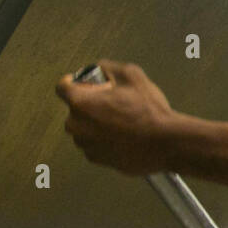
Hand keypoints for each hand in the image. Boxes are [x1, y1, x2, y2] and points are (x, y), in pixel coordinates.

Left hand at [56, 60, 175, 174]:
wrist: (165, 144)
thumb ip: (107, 67)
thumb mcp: (132, 75)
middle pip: (75, 110)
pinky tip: (123, 137)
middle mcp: (76, 125)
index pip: (62, 87)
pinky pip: (94, 145)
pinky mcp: (96, 160)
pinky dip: (103, 140)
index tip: (86, 83)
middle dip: (89, 105)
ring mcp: (86, 145)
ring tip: (121, 122)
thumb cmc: (148, 109)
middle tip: (113, 103)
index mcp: (80, 102)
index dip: (74, 82)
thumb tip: (96, 69)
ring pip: (84, 129)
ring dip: (95, 124)